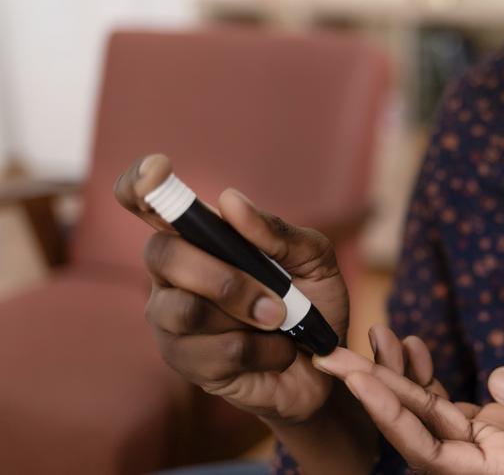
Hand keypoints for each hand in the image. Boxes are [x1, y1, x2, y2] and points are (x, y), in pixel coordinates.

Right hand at [115, 154, 348, 424]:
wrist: (326, 367)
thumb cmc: (314, 305)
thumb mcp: (315, 261)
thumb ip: (279, 232)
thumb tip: (231, 202)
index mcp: (201, 238)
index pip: (148, 203)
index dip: (140, 185)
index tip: (157, 173)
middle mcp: (174, 275)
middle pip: (162, 255)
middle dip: (222, 276)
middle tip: (276, 299)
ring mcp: (172, 320)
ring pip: (183, 310)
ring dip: (245, 315)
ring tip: (281, 322)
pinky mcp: (186, 363)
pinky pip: (213, 352)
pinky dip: (261, 351)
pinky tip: (277, 353)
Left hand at [314, 333, 503, 474]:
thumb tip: (502, 381)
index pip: (434, 456)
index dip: (393, 419)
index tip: (357, 379)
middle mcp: (497, 468)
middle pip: (419, 433)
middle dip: (375, 394)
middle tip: (331, 353)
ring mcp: (500, 446)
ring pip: (432, 415)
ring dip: (396, 380)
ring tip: (365, 339)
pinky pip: (455, 402)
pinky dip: (429, 375)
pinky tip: (408, 346)